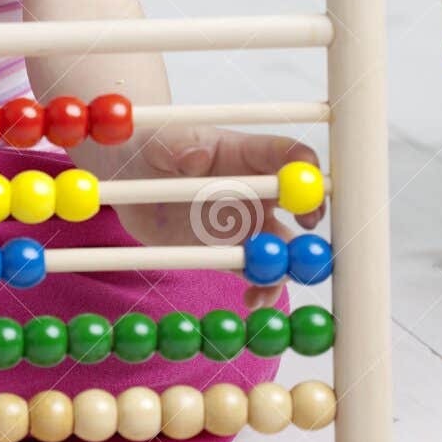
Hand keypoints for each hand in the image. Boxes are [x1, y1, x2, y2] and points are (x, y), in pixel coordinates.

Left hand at [100, 123, 325, 310]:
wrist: (129, 176)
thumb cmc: (152, 146)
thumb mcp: (160, 141)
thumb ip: (178, 147)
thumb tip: (196, 157)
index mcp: (246, 153)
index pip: (288, 154)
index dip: (305, 166)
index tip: (310, 181)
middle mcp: (256, 190)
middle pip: (301, 203)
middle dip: (312, 217)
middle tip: (307, 232)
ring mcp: (247, 223)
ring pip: (285, 246)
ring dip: (292, 263)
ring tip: (272, 279)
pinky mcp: (230, 252)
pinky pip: (257, 274)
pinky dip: (263, 289)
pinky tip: (253, 300)